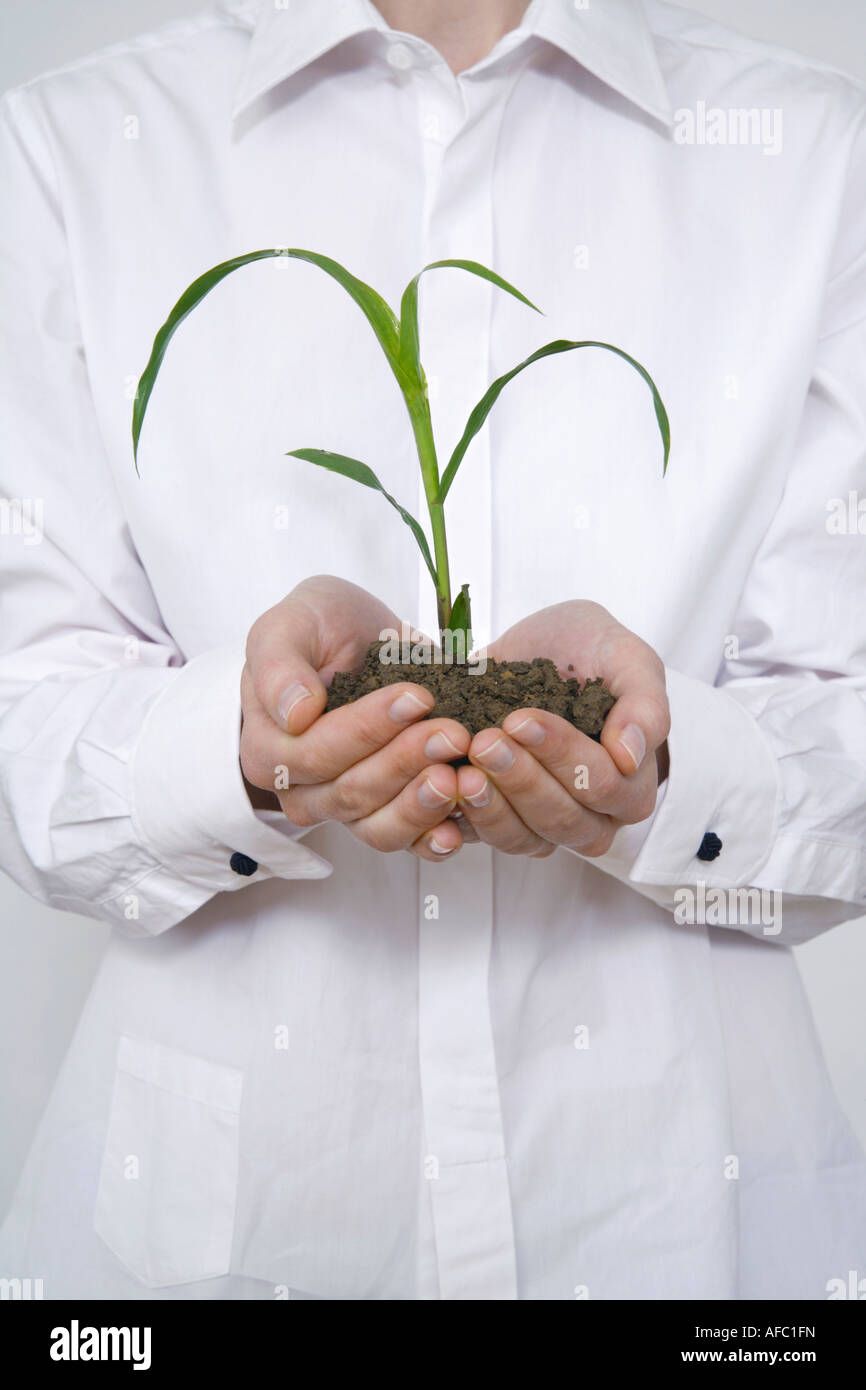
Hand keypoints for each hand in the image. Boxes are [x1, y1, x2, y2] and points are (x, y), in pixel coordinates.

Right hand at [241, 575, 468, 860]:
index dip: (367, 730)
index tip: (416, 697)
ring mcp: (344, 808)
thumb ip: (280, 665)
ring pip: (378, 826)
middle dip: (405, 761)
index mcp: (269, 749)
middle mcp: (302, 790)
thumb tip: (295, 714)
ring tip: (458, 775)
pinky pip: (405, 841)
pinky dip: (431, 840)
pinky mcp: (385, 816)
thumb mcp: (291, 624)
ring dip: (421, 804)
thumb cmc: (318, 628)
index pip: (315, 754)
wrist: (358, 636)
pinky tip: (457, 830)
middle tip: (453, 731)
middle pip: (351, 792)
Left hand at [454, 601, 669, 856]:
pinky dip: (465, 817)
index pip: (602, 786)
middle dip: (522, 781)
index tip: (522, 718)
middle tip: (486, 741)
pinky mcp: (502, 822)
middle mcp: (592, 816)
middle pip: (564, 820)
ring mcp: (545, 824)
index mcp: (630, 785)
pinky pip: (486, 838)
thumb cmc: (592, 650)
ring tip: (463, 770)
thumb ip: (644, 705)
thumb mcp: (628, 658)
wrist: (539, 645)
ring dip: (492, 806)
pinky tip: (446, 786)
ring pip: (523, 838)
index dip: (563, 756)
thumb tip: (630, 757)